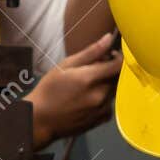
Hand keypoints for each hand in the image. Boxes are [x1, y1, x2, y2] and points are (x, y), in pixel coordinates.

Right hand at [27, 32, 121, 150]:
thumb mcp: (65, 65)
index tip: (109, 55)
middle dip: (109, 71)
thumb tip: (108, 38)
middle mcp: (100, 95)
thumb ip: (90, 52)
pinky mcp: (102, 119)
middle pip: (117, 77)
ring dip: (107, 84)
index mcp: (89, 79)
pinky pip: (110, 103)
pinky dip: (104, 98)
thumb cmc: (49, 90)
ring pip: (115, 90)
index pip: (119, 64)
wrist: (41, 120)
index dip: (117, 57)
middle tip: (92, 71)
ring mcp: (102, 109)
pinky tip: (88, 99)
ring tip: (87, 87)